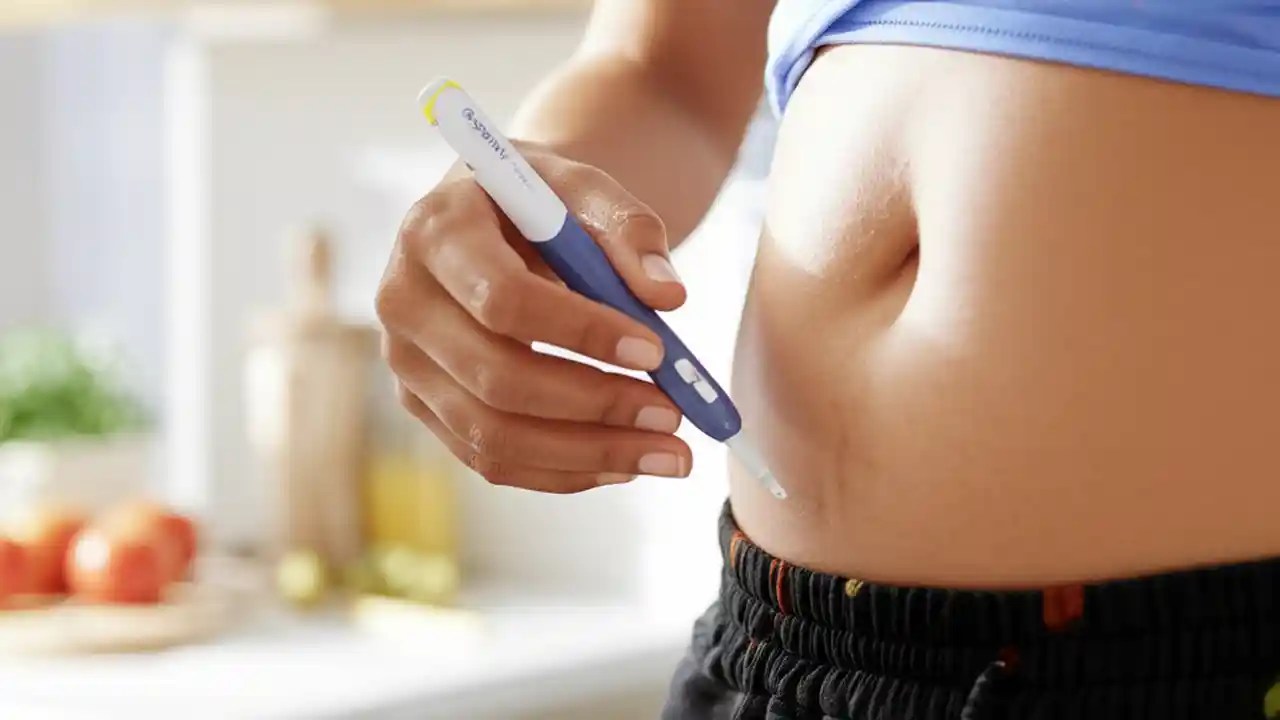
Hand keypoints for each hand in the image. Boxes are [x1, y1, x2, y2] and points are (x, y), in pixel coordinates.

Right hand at [376, 145, 692, 492]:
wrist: (494, 222)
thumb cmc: (540, 204)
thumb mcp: (586, 190)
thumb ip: (629, 231)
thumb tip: (665, 298)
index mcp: (436, 231)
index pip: (503, 299)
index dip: (581, 332)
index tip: (654, 352)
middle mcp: (403, 302)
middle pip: (496, 378)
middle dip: (594, 405)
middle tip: (671, 414)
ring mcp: (406, 364)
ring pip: (494, 435)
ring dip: (589, 452)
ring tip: (667, 452)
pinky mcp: (425, 407)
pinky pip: (492, 460)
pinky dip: (565, 470)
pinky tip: (625, 461)